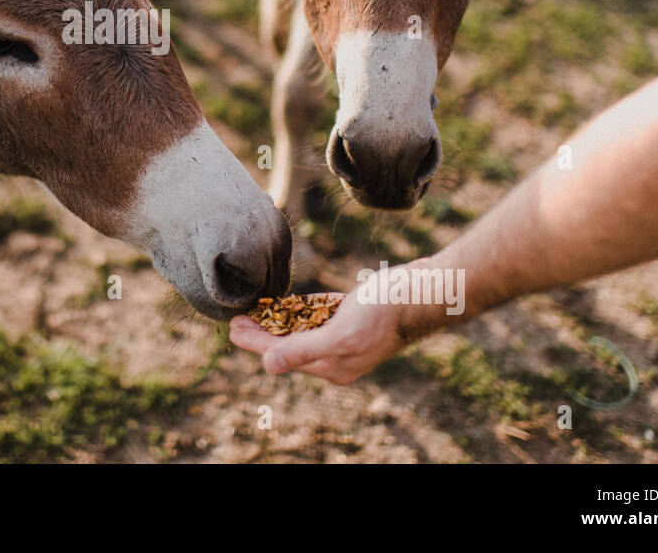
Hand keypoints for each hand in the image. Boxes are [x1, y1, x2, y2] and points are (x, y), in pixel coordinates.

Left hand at [228, 277, 411, 383]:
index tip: (233, 329)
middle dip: (262, 333)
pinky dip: (301, 310)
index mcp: (334, 366)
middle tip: (235, 321)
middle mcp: (338, 354)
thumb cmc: (384, 313)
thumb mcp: (340, 334)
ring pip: (304, 329)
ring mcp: (346, 334)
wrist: (425, 292)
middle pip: (290, 344)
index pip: (285, 355)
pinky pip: (320, 314)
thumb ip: (304, 350)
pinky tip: (286, 305)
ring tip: (254, 312)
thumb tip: (268, 365)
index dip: (256, 342)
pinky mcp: (353, 314)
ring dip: (278, 320)